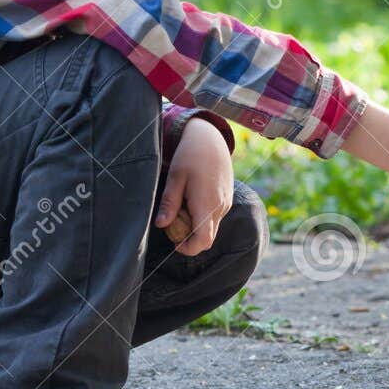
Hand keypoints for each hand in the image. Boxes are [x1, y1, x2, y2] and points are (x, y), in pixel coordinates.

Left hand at [154, 118, 233, 254]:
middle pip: (208, 238)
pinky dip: (203, 217)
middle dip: (190, 239)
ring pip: (212, 227)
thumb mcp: (175, 178)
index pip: (203, 241)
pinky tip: (192, 199)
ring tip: (182, 207)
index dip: (188, 249)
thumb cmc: (190, 156)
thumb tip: (161, 225)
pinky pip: (216, 216)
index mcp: (206, 205)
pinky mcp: (227, 198)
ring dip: (196, 227)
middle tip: (174, 226)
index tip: (174, 243)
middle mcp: (220, 207)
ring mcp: (226, 203)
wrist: (210, 139)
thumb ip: (170, 203)